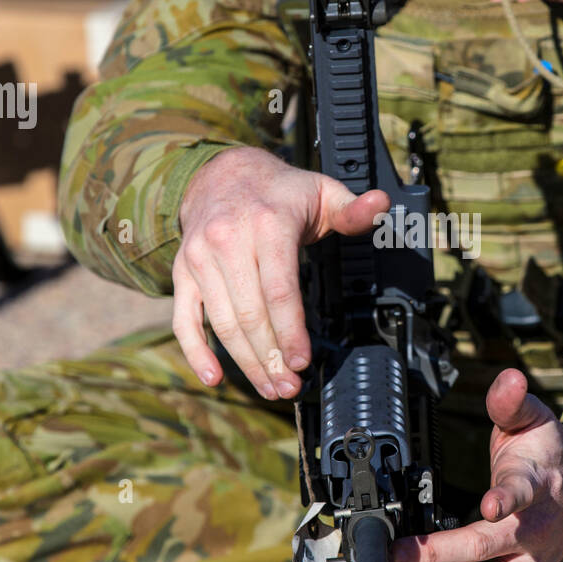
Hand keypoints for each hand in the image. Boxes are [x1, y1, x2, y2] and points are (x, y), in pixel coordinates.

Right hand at [172, 145, 388, 399]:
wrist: (220, 174)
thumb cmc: (279, 193)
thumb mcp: (322, 193)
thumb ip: (353, 209)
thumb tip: (380, 205)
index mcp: (268, 224)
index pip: (279, 289)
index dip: (290, 330)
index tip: (302, 362)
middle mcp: (227, 240)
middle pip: (250, 313)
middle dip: (271, 357)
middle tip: (290, 386)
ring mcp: (200, 258)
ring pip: (221, 322)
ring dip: (245, 362)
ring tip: (269, 387)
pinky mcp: (182, 271)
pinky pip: (183, 317)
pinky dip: (196, 351)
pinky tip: (213, 377)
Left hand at [392, 370, 562, 561]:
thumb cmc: (548, 451)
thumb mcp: (530, 417)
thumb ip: (512, 400)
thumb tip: (507, 378)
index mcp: (531, 486)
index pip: (518, 491)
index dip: (505, 496)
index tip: (490, 502)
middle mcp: (532, 529)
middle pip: (490, 546)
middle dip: (445, 554)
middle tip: (404, 559)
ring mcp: (534, 560)